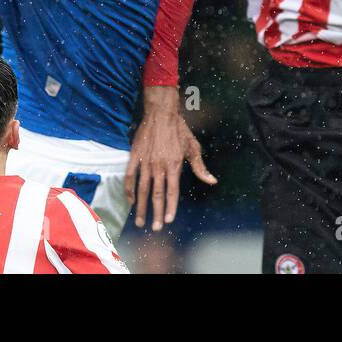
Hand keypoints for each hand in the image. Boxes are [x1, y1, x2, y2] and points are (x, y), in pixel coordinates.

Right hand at [124, 87, 216, 230]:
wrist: (161, 113)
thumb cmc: (179, 130)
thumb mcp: (193, 148)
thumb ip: (200, 168)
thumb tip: (212, 181)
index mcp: (174, 165)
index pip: (172, 192)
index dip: (171, 207)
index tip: (169, 221)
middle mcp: (159, 166)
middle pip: (156, 194)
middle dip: (156, 213)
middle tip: (155, 228)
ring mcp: (145, 162)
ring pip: (142, 189)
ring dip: (140, 207)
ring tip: (140, 221)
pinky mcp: (135, 156)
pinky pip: (130, 176)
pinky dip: (129, 189)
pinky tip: (130, 200)